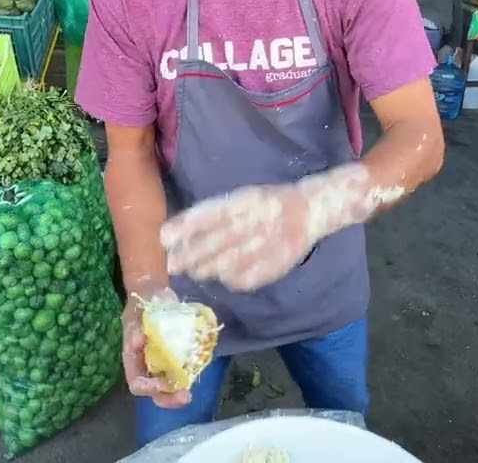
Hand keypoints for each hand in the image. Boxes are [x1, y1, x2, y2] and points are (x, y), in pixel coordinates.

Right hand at [121, 286, 191, 408]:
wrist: (153, 295)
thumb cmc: (141, 307)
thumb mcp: (136, 315)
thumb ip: (136, 328)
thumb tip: (138, 340)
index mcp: (133, 360)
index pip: (137, 383)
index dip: (148, 388)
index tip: (162, 383)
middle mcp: (146, 366)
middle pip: (154, 393)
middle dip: (168, 399)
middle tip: (185, 397)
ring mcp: (161, 364)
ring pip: (169, 386)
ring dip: (180, 391)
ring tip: (190, 392)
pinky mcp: (176, 358)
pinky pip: (182, 372)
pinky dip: (189, 375)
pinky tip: (197, 370)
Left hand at [162, 164, 400, 290]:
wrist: (312, 209)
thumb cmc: (269, 202)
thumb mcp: (242, 198)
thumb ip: (212, 213)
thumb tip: (175, 233)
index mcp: (248, 200)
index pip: (211, 214)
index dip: (186, 227)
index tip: (165, 239)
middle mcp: (259, 220)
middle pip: (219, 240)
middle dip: (192, 253)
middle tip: (173, 264)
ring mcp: (271, 242)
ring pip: (232, 260)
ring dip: (209, 268)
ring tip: (194, 271)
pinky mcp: (280, 261)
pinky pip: (251, 275)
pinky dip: (234, 278)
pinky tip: (224, 278)